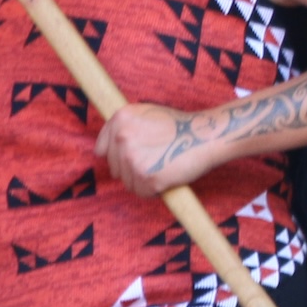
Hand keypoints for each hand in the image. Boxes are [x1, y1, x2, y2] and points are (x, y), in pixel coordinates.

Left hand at [96, 102, 211, 196]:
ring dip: (143, 181)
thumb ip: (125, 127)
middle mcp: (122, 138)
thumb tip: (105, 148)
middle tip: (155, 161)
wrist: (205, 135)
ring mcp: (133, 159)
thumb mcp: (146, 113)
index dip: (116, 156)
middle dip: (132, 170)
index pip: (101, 149)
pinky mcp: (146, 177)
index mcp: (120, 119)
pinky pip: (142, 193)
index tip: (131, 157)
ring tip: (163, 167)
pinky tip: (167, 177)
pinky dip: (154, 190)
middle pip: (115, 169)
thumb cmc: (180, 126)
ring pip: (128, 183)